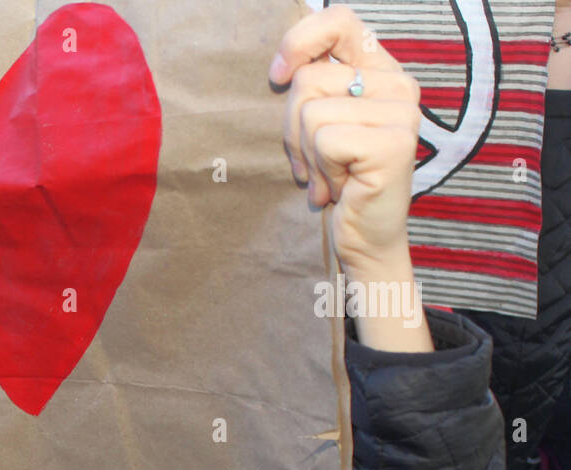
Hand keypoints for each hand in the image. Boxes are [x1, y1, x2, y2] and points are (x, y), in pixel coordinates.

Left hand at [271, 5, 420, 279]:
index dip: (300, 41)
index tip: (279, 74)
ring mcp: (401, 112)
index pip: (339, 22)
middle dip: (293, 129)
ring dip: (308, 155)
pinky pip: (325, 140)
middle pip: (308, 81)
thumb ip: (311, 90)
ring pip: (311, 113)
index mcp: (380, 72)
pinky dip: (322, 171)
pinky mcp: (394, 142)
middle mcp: (398, 85)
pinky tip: (341, 188)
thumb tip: (283, 68)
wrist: (364, 238)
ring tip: (331, 176)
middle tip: (316, 162)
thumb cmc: (337, 182)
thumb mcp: (318, 128)